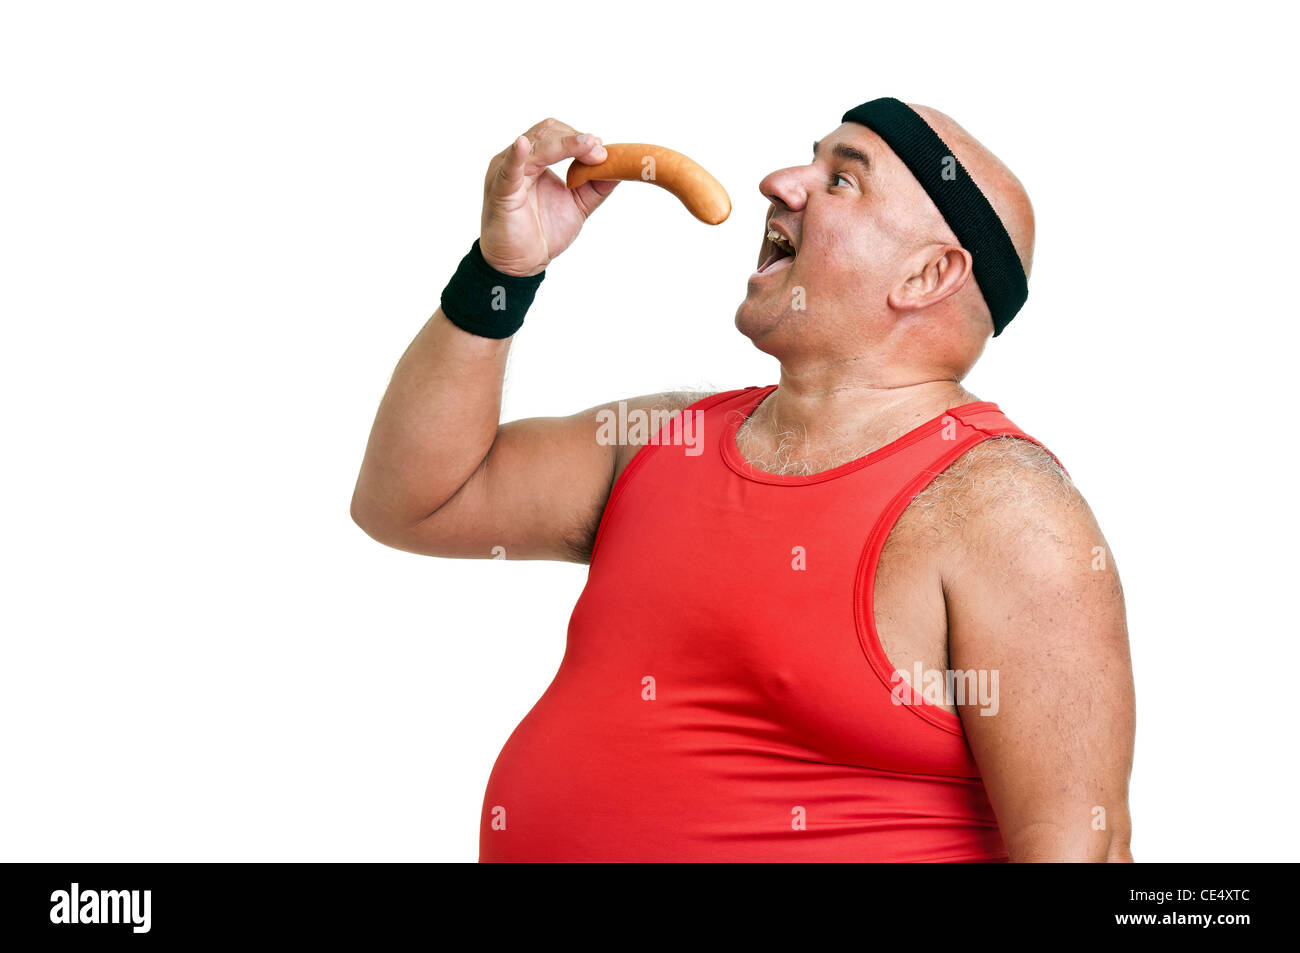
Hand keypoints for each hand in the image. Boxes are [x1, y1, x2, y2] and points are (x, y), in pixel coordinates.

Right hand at [479, 117, 618, 276]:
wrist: (523, 263)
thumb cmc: (543, 232)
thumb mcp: (578, 205)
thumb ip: (596, 186)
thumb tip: (620, 168)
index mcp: (535, 160)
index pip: (556, 133)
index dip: (580, 138)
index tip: (603, 151)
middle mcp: (519, 161)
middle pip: (546, 132)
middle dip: (575, 139)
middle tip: (599, 152)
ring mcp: (507, 173)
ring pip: (536, 147)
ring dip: (564, 145)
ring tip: (588, 147)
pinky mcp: (501, 191)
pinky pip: (508, 169)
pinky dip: (517, 155)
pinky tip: (523, 145)